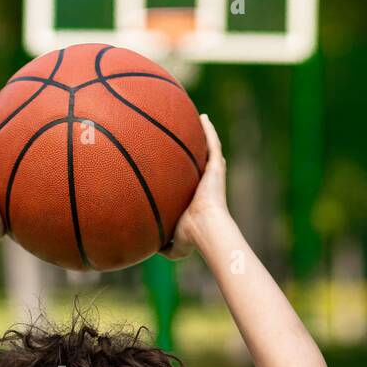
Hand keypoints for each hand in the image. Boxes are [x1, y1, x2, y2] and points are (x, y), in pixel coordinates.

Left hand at [162, 113, 228, 259]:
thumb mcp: (174, 244)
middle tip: (186, 137)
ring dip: (204, 135)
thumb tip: (150, 248)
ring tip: (197, 120)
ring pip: (208, 150)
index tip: (175, 165)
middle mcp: (206, 183)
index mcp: (197, 197)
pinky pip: (212, 144)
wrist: (204, 228)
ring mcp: (212, 174)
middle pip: (201, 162)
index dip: (185, 173)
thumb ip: (164, 245)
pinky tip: (202, 118)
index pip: (191, 181)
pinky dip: (209, 131)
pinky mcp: (216, 168)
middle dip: (195, 150)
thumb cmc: (190, 237)